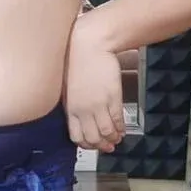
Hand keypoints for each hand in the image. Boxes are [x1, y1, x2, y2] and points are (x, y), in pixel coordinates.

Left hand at [63, 15, 125, 152]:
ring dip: (113, 138)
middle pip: (93, 138)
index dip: (86, 144)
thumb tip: (78, 117)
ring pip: (107, 132)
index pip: (77, 137)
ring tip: (116, 139)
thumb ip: (72, 103)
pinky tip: (122, 129)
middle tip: (107, 146)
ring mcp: (99, 104)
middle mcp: (84, 110)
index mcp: (70, 108)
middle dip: (101, 145)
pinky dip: (121, 128)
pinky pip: (118, 120)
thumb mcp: (68, 85)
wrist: (91, 44)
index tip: (92, 144)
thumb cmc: (76, 60)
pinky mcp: (113, 97)